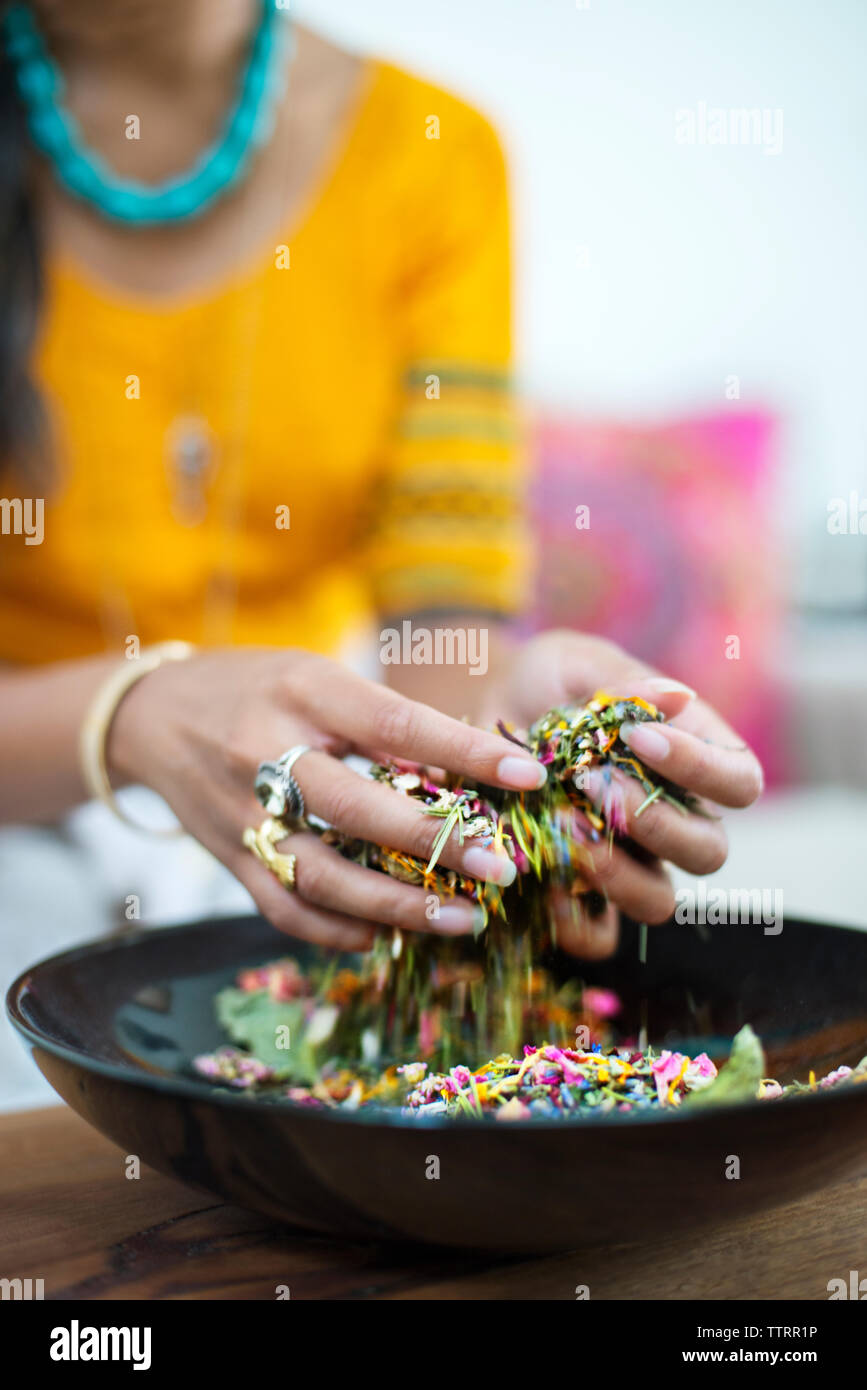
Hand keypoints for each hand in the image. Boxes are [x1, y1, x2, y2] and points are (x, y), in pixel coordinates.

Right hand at [108, 647, 545, 950]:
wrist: (150, 715)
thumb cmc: (258, 688)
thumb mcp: (317, 677)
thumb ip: (381, 721)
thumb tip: (472, 768)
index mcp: (304, 692)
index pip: (396, 724)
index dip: (465, 752)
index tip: (528, 776)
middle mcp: (267, 752)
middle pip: (357, 809)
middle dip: (436, 845)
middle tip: (502, 869)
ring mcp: (242, 813)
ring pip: (323, 876)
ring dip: (397, 906)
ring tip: (462, 920)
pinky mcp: (228, 858)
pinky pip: (287, 908)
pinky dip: (341, 930)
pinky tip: (389, 935)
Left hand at [481, 630, 763, 958]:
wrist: (481, 717)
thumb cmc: (546, 685)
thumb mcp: (577, 666)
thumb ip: (623, 684)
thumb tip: (677, 698)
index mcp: (693, 763)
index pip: (740, 783)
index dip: (703, 771)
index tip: (640, 738)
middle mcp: (672, 822)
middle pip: (709, 853)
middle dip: (655, 824)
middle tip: (593, 786)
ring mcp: (629, 866)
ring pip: (659, 902)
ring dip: (615, 873)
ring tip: (562, 828)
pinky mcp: (578, 896)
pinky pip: (596, 936)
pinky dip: (571, 917)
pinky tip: (539, 876)